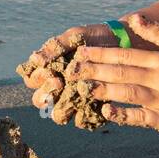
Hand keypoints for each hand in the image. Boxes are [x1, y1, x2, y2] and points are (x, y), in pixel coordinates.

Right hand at [21, 20, 158, 110]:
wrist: (125, 44)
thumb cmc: (96, 38)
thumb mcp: (76, 37)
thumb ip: (56, 46)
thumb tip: (35, 59)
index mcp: (50, 70)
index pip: (33, 80)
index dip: (39, 80)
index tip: (53, 74)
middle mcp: (59, 87)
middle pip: (40, 101)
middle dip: (47, 95)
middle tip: (60, 84)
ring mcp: (74, 99)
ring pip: (59, 115)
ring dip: (63, 110)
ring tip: (75, 99)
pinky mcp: (91, 109)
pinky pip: (83, 120)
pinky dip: (85, 117)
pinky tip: (94, 110)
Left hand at [67, 15, 158, 133]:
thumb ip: (158, 31)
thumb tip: (132, 18)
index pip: (124, 55)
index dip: (100, 54)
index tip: (80, 53)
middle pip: (120, 73)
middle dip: (93, 71)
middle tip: (71, 71)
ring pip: (126, 93)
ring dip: (102, 90)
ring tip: (83, 88)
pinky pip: (139, 117)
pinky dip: (122, 114)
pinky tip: (106, 111)